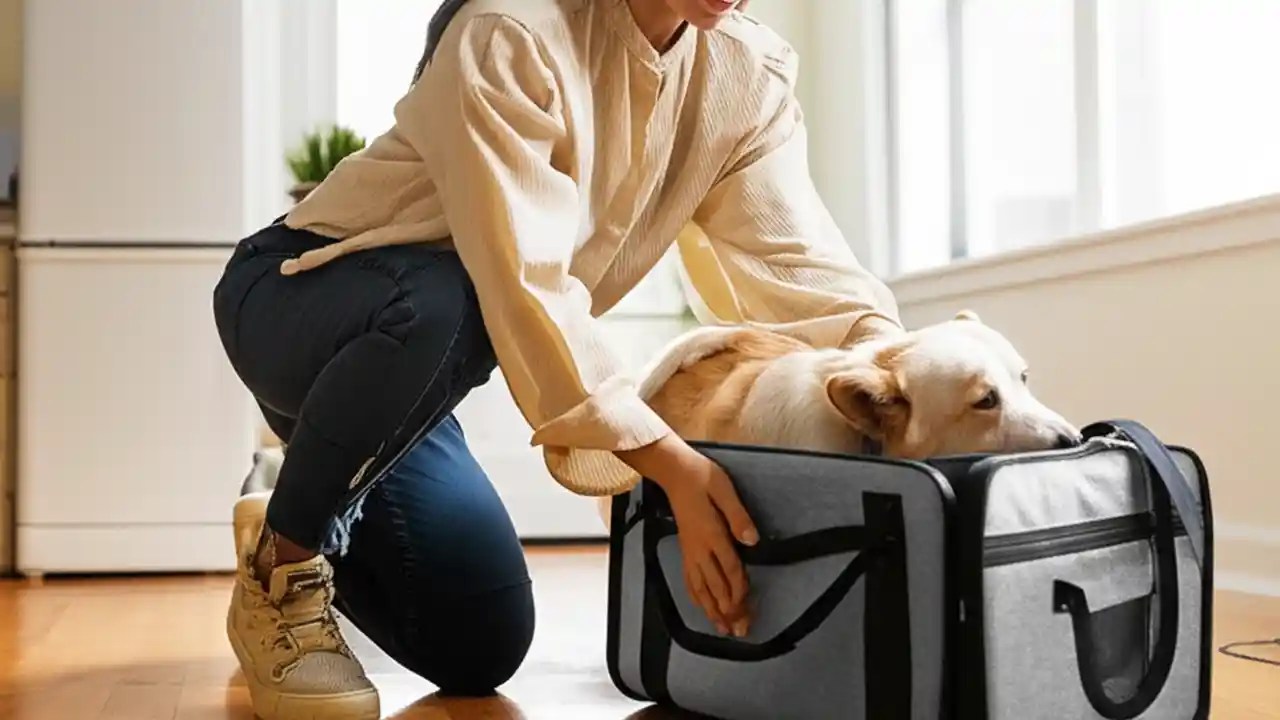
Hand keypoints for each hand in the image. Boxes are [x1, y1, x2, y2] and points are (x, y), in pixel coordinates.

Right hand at [616, 434, 758, 636]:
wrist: (673, 471)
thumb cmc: (702, 477)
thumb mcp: (724, 489)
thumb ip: (738, 516)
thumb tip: (753, 540)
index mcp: (712, 534)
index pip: (730, 569)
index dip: (740, 591)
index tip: (748, 607)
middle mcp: (699, 548)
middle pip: (716, 586)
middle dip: (729, 611)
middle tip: (740, 632)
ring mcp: (690, 551)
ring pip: (701, 588)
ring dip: (712, 611)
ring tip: (722, 630)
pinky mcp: (685, 549)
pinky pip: (689, 580)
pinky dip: (697, 597)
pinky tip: (703, 607)